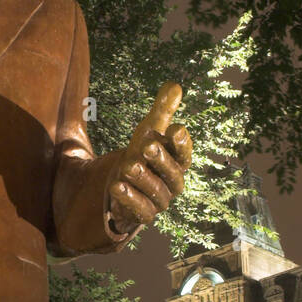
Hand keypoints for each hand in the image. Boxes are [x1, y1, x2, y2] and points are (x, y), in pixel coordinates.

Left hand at [107, 82, 192, 234]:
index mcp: (177, 162)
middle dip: (160, 160)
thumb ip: (162, 111)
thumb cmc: (143, 155)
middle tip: (147, 146)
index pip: (185, 154)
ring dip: (143, 179)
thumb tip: (175, 85)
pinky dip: (130, 199)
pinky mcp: (142, 215)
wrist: (125, 184)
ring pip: (156, 192)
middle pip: (172, 174)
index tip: (175, 129)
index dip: (181, 143)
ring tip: (127, 165)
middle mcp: (171, 183)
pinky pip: (140, 211)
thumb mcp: (149, 131)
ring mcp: (158, 201)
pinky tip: (116, 186)